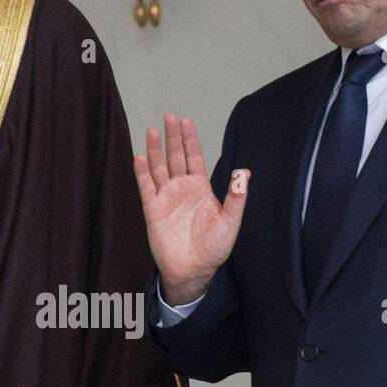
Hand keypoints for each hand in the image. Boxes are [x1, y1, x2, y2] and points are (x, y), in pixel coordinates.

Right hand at [133, 113, 248, 305]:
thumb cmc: (214, 248)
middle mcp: (181, 188)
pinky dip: (142, 172)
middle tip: (169, 117)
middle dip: (172, 137)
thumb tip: (245, 172)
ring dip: (155, 150)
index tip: (186, 121)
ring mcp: (166, 197)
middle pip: (175, 156)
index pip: (194, 157)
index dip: (190, 139)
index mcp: (200, 187)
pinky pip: (146, 187)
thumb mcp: (231, 221)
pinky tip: (140, 157)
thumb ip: (236, 197)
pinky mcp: (152, 209)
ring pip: (159, 168)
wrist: (194, 270)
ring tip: (153, 131)